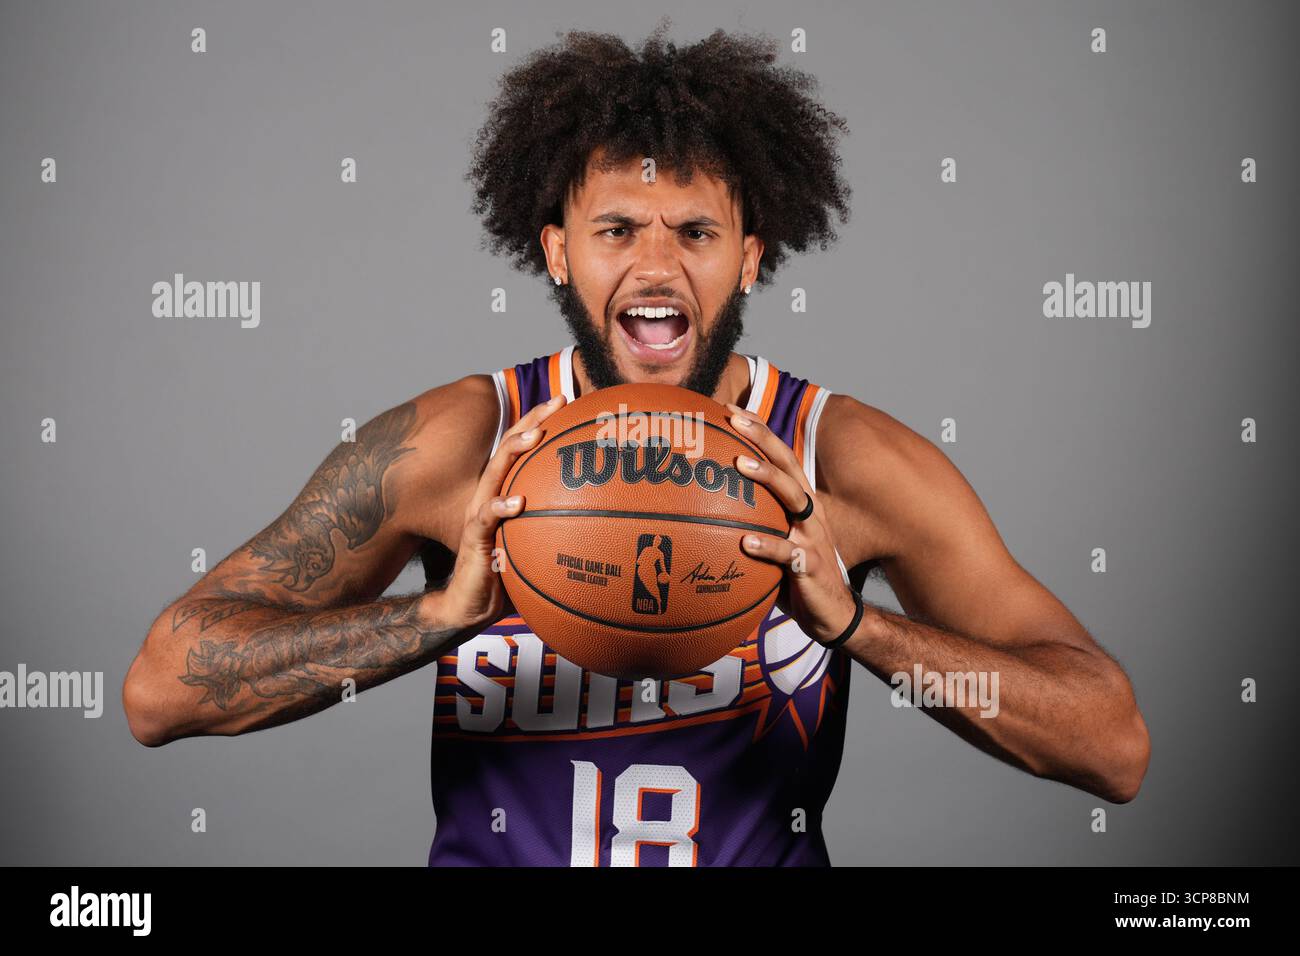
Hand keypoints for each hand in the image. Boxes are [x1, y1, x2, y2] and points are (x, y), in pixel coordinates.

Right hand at [440, 393, 567, 633]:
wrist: (471, 603)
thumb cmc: (507, 572)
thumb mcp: (537, 541)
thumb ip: (559, 524)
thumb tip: (604, 518)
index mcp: (503, 490)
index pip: (521, 446)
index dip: (540, 420)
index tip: (566, 400)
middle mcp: (489, 494)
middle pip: (509, 446)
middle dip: (533, 420)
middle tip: (558, 401)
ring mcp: (479, 513)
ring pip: (495, 472)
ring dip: (515, 451)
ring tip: (536, 436)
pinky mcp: (474, 537)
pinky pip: (486, 518)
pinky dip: (501, 507)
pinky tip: (517, 502)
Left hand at [725, 403, 858, 645]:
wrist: (833, 615)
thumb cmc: (795, 577)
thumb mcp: (774, 544)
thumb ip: (752, 525)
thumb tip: (702, 513)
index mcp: (801, 505)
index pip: (782, 458)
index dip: (760, 432)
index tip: (731, 410)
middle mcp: (810, 514)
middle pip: (788, 466)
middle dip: (763, 439)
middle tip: (735, 420)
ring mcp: (813, 538)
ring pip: (793, 500)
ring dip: (768, 479)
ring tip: (741, 466)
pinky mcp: (812, 567)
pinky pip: (789, 554)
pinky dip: (769, 547)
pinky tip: (747, 543)